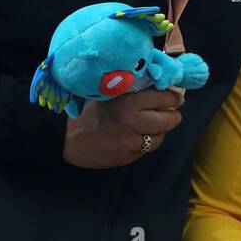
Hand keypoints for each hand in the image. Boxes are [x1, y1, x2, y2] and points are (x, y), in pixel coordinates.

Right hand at [62, 88, 183, 168]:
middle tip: (171, 112)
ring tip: (152, 125)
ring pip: (160, 137)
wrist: (64, 137)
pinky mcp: (127, 158)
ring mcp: (130, 143)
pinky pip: (146, 150)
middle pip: (170, 120)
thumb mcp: (109, 93)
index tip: (175, 97)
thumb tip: (159, 82)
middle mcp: (132, 123)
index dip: (173, 97)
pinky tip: (136, 137)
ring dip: (159, 131)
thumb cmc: (87, 111)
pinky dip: (145, 143)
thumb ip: (133, 89)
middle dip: (173, 115)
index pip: (165, 98)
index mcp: (128, 102)